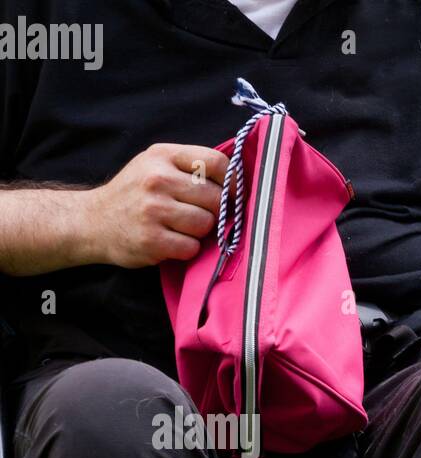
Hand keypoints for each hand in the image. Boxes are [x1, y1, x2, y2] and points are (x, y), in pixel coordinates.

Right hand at [83, 143, 229, 267]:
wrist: (93, 221)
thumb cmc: (135, 194)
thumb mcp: (156, 166)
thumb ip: (191, 168)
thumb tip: (238, 181)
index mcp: (162, 155)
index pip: (216, 162)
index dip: (233, 181)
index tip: (232, 194)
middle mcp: (157, 179)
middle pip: (216, 197)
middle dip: (215, 211)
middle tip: (199, 214)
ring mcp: (153, 209)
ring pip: (206, 223)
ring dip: (200, 231)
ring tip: (181, 228)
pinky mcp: (152, 239)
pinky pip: (192, 247)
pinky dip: (187, 249)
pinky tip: (171, 242)